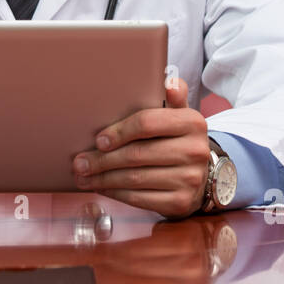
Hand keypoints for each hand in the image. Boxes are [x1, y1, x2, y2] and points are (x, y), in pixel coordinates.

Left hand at [71, 77, 211, 218]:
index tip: (99, 140)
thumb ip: (172, 98)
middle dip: (102, 160)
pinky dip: (116, 193)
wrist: (203, 176)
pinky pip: (140, 198)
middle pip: (137, 154)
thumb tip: (168, 81)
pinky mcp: (181, 202)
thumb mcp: (179, 116)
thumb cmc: (179, 141)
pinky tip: (103, 187)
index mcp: (192, 122)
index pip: (147, 123)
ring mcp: (189, 178)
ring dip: (103, 178)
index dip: (118, 132)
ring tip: (84, 176)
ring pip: (134, 178)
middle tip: (80, 162)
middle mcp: (195, 151)